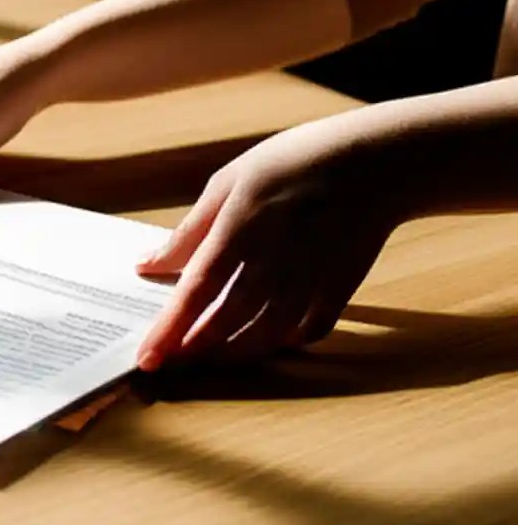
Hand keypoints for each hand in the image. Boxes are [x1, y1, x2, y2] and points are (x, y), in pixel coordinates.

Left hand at [134, 118, 404, 370]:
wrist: (376, 161)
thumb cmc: (293, 162)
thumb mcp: (230, 183)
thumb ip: (189, 232)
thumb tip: (147, 266)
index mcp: (240, 229)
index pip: (196, 292)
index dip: (170, 329)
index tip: (147, 359)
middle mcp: (273, 261)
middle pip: (227, 322)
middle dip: (194, 349)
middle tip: (171, 362)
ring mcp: (310, 279)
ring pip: (265, 336)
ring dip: (232, 354)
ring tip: (207, 356)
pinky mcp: (339, 290)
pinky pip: (308, 331)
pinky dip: (284, 342)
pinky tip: (265, 339)